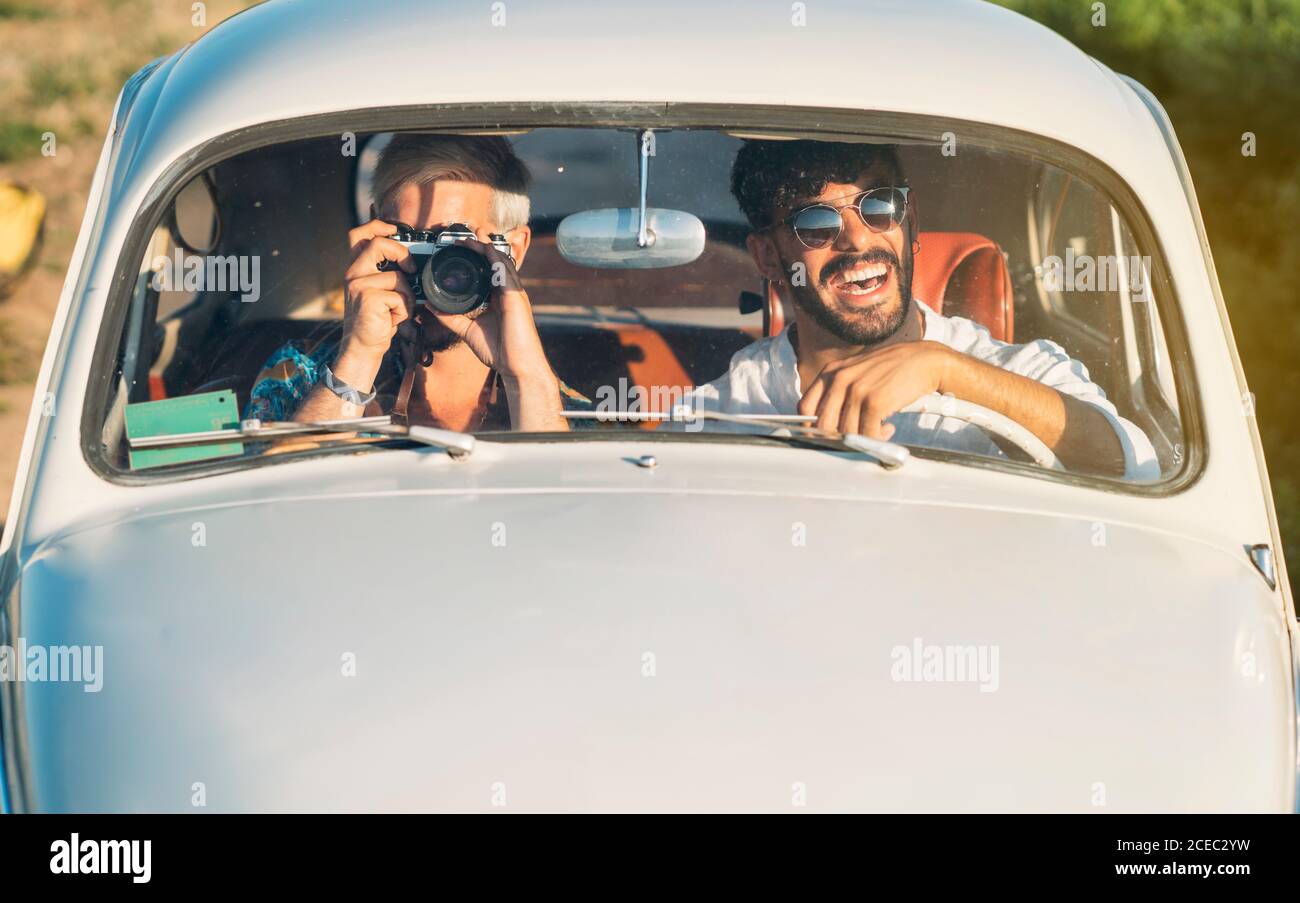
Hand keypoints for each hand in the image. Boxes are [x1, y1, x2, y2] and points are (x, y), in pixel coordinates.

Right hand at [337, 219, 415, 384]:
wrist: (363, 347)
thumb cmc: (377, 320)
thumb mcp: (380, 292)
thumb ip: (388, 273)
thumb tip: (413, 262)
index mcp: (356, 267)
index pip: (359, 234)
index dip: (378, 226)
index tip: (395, 230)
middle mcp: (353, 273)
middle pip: (378, 243)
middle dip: (401, 252)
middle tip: (410, 268)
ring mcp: (358, 285)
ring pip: (397, 277)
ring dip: (407, 296)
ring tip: (398, 309)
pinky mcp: (368, 298)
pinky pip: (400, 296)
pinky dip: (404, 310)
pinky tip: (393, 319)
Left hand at [428, 237, 553, 384]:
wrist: (517, 367)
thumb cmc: (500, 352)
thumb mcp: (468, 331)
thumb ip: (451, 318)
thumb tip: (432, 307)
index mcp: (499, 299)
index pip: (488, 272)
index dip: (477, 257)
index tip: (461, 247)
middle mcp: (508, 293)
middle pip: (495, 262)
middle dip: (482, 246)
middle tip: (466, 234)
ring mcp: (514, 294)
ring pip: (501, 263)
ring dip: (487, 247)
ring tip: (474, 235)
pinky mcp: (516, 298)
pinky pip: (507, 273)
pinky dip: (496, 259)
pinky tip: (486, 249)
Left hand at [798, 341, 955, 438]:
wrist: (923, 360)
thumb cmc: (890, 370)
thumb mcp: (856, 372)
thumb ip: (837, 392)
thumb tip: (822, 424)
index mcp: (831, 372)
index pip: (805, 407)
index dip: (811, 427)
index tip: (825, 436)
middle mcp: (840, 379)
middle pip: (823, 424)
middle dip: (837, 438)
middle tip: (854, 439)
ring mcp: (856, 390)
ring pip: (845, 432)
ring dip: (862, 440)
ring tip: (879, 432)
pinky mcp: (874, 402)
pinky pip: (866, 434)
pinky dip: (876, 439)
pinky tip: (887, 429)